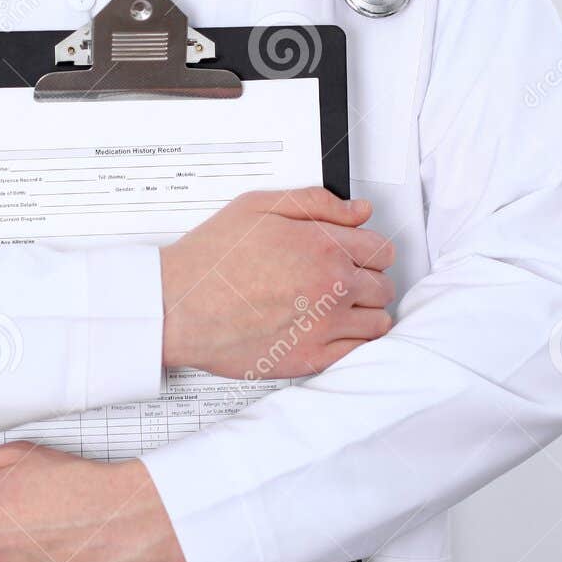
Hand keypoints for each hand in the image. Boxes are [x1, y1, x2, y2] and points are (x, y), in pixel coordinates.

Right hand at [159, 186, 395, 378]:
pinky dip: (355, 342)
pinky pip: (359, 352)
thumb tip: (358, 211)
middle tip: (342, 280)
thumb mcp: (258, 206)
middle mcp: (331, 286)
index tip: (355, 255)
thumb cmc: (210, 259)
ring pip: (377, 322)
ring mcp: (324, 326)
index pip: (381, 249)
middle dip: (368, 280)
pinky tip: (336, 332)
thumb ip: (315, 203)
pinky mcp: (311, 357)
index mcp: (323, 246)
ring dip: (366, 312)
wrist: (178, 306)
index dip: (368, 250)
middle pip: (383, 285)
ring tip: (341, 308)